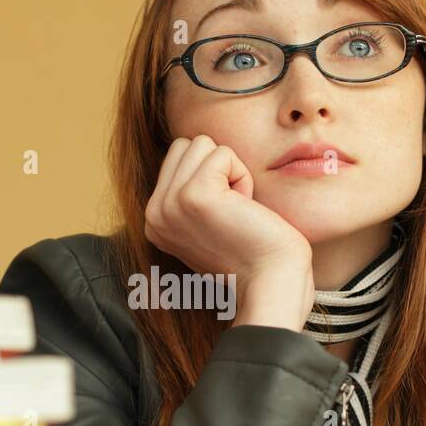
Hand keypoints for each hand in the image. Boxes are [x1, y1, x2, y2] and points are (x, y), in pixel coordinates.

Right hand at [144, 135, 313, 330]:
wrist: (272, 282)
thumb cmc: (254, 255)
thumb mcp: (208, 223)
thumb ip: (190, 193)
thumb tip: (194, 149)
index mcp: (154, 220)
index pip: (178, 157)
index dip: (213, 177)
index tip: (225, 218)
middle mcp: (153, 213)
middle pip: (186, 144)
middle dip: (219, 169)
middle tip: (233, 212)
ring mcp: (169, 204)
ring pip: (202, 143)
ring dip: (231, 173)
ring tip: (238, 211)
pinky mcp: (194, 195)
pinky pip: (223, 154)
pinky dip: (243, 177)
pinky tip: (245, 210)